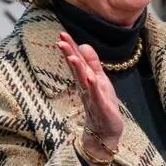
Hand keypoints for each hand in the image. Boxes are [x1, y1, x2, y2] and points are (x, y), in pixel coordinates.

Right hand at [57, 32, 122, 157]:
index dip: (70, 48)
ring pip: (84, 82)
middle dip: (70, 55)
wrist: (105, 131)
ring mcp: (92, 97)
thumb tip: (84, 45)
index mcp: (85, 80)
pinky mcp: (101, 107)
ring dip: (78, 70)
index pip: (76, 61)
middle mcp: (85, 87)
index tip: (61, 34)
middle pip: (77, 69)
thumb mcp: (99, 80)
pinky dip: (94, 88)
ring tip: (73, 57)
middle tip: (60, 42)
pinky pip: (96, 96)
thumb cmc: (101, 104)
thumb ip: (92, 64)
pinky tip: (91, 79)